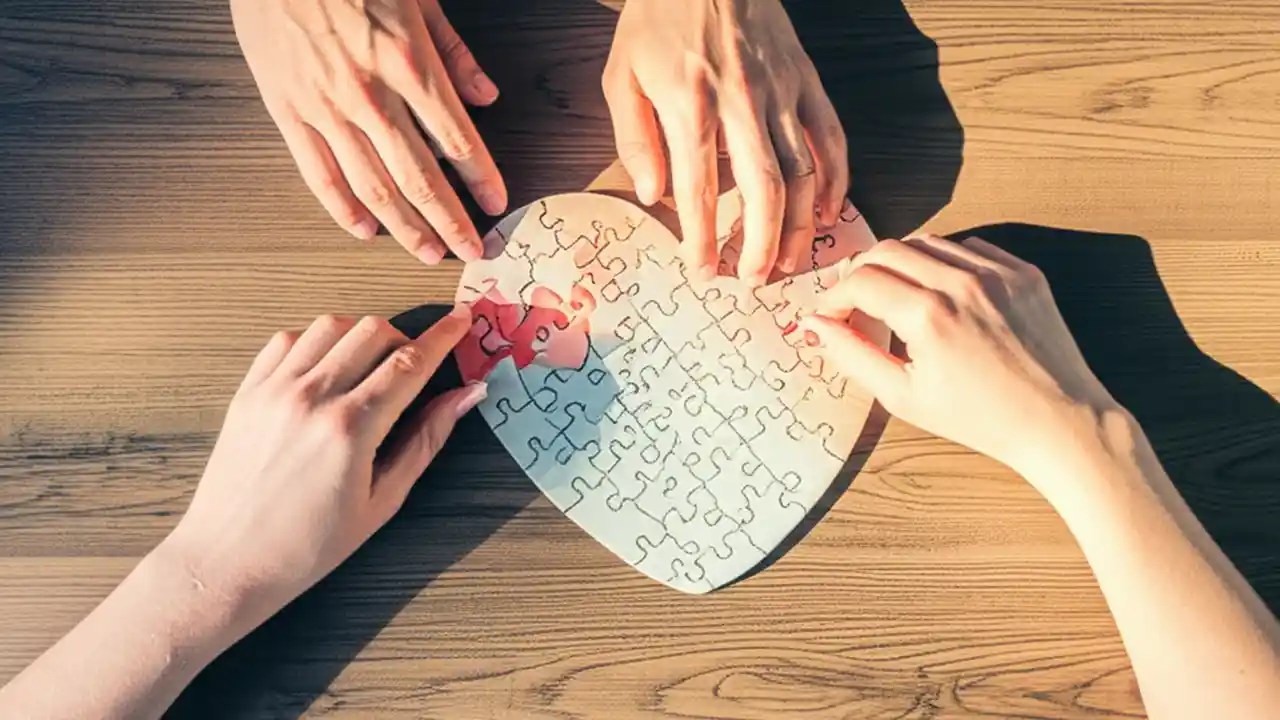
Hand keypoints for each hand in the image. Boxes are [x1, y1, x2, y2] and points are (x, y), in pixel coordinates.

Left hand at [165, 308, 484, 621]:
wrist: (229, 561)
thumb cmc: (309, 545)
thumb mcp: (383, 501)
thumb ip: (426, 440)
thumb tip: (467, 395)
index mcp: (351, 430)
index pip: (411, 362)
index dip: (444, 336)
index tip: (461, 319)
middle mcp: (312, 399)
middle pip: (374, 331)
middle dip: (405, 339)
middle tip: (413, 366)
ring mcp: (275, 390)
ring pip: (332, 326)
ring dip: (361, 335)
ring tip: (368, 368)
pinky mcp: (248, 392)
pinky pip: (288, 340)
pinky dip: (317, 342)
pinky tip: (326, 370)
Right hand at [232, 0, 506, 263]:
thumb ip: (454, 52)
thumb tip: (487, 98)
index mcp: (409, 62)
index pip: (458, 139)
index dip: (482, 179)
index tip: (497, 205)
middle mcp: (369, 95)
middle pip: (420, 178)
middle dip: (450, 222)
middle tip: (471, 250)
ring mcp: (325, 108)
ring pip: (372, 186)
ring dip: (405, 228)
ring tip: (428, 253)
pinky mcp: (286, 110)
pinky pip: (318, 174)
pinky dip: (343, 209)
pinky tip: (365, 231)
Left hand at [603, 0, 846, 284]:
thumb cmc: (659, 18)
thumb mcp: (622, 73)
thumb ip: (635, 138)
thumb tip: (652, 194)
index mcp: (691, 106)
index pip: (698, 189)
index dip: (702, 238)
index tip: (703, 271)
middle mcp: (742, 104)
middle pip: (763, 190)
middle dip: (760, 245)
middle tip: (752, 279)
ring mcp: (782, 93)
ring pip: (803, 172)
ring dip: (799, 225)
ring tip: (786, 261)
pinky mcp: (806, 82)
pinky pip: (831, 138)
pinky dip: (835, 179)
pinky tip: (827, 212)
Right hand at [799, 235, 1117, 484]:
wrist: (1059, 422)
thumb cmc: (982, 419)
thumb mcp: (904, 396)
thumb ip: (851, 355)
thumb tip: (815, 325)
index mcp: (928, 316)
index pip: (860, 280)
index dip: (834, 297)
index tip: (830, 316)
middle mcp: (962, 283)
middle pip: (887, 250)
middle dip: (860, 274)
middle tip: (855, 303)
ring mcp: (997, 273)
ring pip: (926, 242)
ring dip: (900, 264)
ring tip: (897, 299)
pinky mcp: (1022, 272)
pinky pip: (968, 248)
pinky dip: (943, 264)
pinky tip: (941, 295)